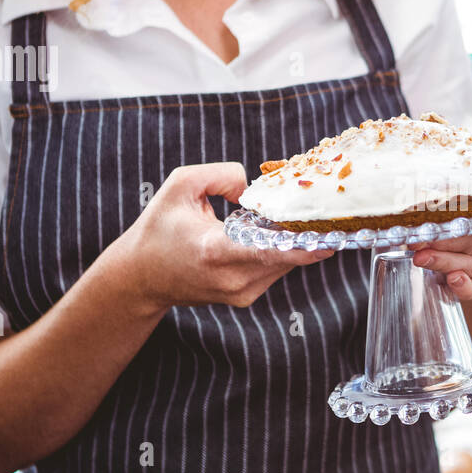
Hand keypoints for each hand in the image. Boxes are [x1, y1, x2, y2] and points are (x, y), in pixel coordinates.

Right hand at [110, 162, 332, 312]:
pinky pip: (276, 270)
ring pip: (285, 263)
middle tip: (324, 210)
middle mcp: (231, 278)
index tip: (331, 234)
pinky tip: (269, 234)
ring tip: (290, 217)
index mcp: (214, 251)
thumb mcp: (180, 185)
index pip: (269, 250)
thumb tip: (252, 188)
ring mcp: (240, 293)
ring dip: (293, 241)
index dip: (304, 243)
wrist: (141, 278)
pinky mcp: (245, 297)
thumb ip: (221, 174)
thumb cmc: (159, 229)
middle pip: (287, 256)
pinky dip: (280, 251)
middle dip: (306, 233)